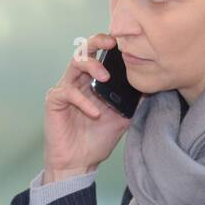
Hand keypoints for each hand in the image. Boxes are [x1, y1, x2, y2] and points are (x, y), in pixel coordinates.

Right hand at [42, 33, 133, 182]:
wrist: (79, 163)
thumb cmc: (97, 140)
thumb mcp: (123, 118)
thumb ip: (133, 101)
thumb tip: (151, 86)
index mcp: (93, 82)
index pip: (100, 54)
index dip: (109, 43)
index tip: (126, 41)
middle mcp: (78, 81)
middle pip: (84, 49)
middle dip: (98, 41)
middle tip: (113, 43)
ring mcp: (65, 89)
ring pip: (74, 63)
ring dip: (92, 65)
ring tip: (106, 77)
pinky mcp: (54, 101)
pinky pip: (68, 92)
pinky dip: (83, 101)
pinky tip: (95, 113)